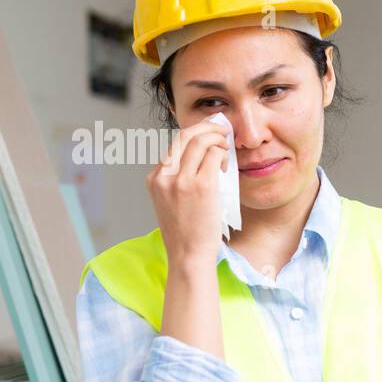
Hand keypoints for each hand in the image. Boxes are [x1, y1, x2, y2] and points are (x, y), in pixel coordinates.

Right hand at [147, 118, 229, 264]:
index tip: (207, 132)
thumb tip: (200, 160)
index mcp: (155, 179)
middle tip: (221, 129)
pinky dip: (222, 154)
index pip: (173, 145)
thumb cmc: (186, 233)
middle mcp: (165, 176)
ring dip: (217, 138)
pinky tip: (226, 163)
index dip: (193, 134)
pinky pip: (214, 156)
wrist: (188, 255)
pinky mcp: (202, 186)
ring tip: (226, 145)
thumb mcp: (170, 202)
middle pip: (184, 136)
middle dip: (206, 126)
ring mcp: (182, 180)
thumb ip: (178, 181)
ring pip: (200, 141)